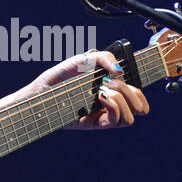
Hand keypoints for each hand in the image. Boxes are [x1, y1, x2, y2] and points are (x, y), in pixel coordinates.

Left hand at [32, 49, 149, 129]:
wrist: (41, 90)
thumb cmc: (61, 76)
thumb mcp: (84, 59)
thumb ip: (103, 57)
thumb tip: (119, 70)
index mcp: (113, 90)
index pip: (138, 96)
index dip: (140, 90)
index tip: (129, 76)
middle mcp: (112, 104)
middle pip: (140, 108)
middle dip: (132, 92)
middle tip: (112, 82)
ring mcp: (104, 115)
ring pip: (130, 118)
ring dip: (122, 99)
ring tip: (103, 89)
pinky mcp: (95, 124)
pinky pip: (115, 122)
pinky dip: (113, 106)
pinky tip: (101, 96)